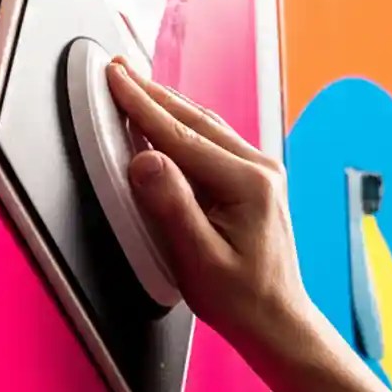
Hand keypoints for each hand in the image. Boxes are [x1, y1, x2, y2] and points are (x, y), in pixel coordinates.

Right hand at [105, 58, 309, 350]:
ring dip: (166, 104)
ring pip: (204, 125)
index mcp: (246, 183)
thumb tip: (144, 159)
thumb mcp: (197, 259)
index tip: (114, 79)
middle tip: (117, 70)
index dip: (141, 106)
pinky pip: (211, 140)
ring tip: (135, 85)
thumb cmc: (238, 299)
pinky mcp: (253, 180)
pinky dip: (181, 123)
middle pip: (193, 120)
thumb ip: (170, 206)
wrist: (277, 321)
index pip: (179, 135)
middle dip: (151, 94)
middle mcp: (259, 168)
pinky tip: (166, 118)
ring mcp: (259, 171)